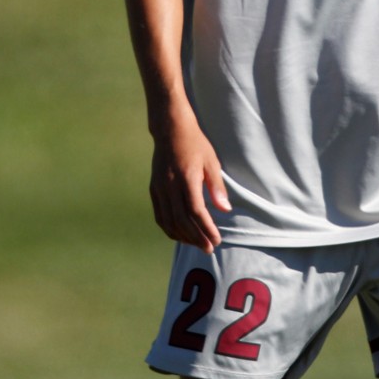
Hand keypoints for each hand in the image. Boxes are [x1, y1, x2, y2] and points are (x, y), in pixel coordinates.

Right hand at [150, 112, 231, 252]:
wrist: (170, 130)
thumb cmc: (195, 144)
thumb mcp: (211, 161)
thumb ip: (217, 187)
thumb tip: (225, 210)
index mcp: (186, 177)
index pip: (196, 211)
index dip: (206, 228)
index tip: (217, 239)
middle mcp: (170, 185)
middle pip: (182, 220)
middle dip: (196, 237)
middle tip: (209, 248)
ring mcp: (159, 188)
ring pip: (168, 221)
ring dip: (183, 236)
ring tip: (197, 244)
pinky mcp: (154, 189)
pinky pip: (160, 215)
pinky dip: (169, 228)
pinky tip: (180, 235)